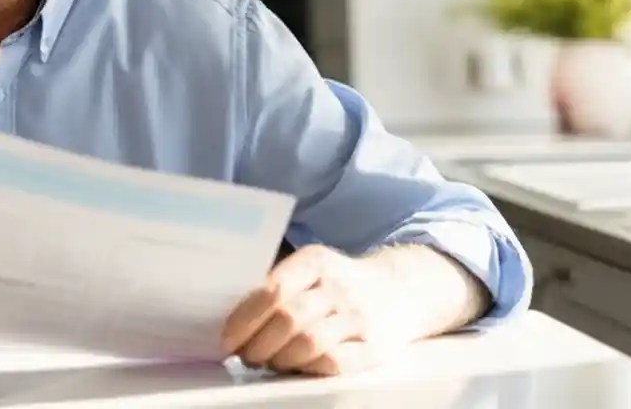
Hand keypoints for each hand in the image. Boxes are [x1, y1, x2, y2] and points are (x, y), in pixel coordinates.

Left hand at [221, 245, 405, 375]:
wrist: (404, 289)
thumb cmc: (341, 282)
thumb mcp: (313, 268)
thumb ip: (279, 284)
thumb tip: (230, 316)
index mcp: (316, 261)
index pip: (272, 290)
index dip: (243, 319)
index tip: (226, 338)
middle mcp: (339, 286)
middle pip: (287, 319)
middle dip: (257, 344)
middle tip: (245, 355)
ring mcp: (359, 317)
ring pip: (308, 343)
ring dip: (279, 359)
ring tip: (269, 362)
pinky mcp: (375, 347)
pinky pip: (334, 363)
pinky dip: (308, 369)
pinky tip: (298, 367)